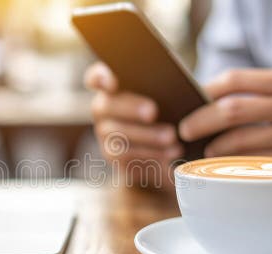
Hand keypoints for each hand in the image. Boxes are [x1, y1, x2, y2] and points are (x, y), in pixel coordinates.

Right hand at [85, 63, 182, 186]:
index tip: (112, 83)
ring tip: (171, 136)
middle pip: (105, 106)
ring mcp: (105, 134)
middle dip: (130, 108)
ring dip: (146, 135)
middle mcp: (103, 109)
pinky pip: (126, 157)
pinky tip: (171, 152)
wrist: (168, 150)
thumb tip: (176, 84)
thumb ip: (165, 88)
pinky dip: (151, 154)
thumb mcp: (170, 97)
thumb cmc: (169, 113)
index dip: (100, 78)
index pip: (96, 77)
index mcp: (113, 87)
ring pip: (117, 135)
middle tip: (152, 111)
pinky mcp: (115, 158)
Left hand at [179, 68, 271, 176]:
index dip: (206, 92)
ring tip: (207, 152)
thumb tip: (214, 99)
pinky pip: (257, 165)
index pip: (236, 80)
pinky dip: (235, 167)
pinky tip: (227, 168)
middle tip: (185, 131)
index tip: (192, 101)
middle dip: (199, 122)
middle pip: (231, 110)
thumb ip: (270, 91)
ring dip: (215, 149)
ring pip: (240, 141)